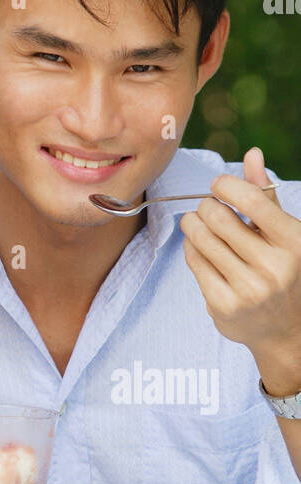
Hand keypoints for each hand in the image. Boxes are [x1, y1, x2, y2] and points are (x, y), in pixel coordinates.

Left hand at [180, 147, 300, 393]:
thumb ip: (265, 193)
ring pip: (199, 237)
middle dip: (206, 206)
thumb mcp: (284, 231)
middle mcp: (273, 266)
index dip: (226, 185)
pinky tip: (202, 249)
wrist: (287, 330)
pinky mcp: (224, 305)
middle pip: (217, 216)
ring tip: (201, 225)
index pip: (250, 199)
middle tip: (208, 209)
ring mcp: (248, 289)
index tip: (218, 186)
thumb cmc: (283, 268)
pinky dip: (192, 248)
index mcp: (294, 241)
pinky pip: (192, 260)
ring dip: (194, 225)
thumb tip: (252, 153)